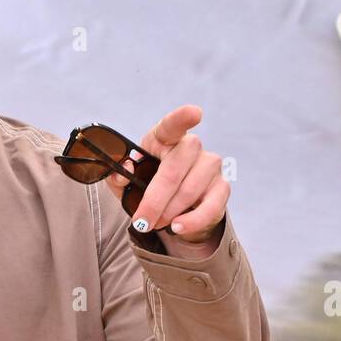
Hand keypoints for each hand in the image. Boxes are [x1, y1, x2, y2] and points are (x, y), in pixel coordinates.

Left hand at [103, 105, 228, 245]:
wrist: (171, 209)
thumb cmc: (147, 187)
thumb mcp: (126, 183)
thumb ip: (118, 176)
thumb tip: (122, 171)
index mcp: (163, 138)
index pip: (173, 125)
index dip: (183, 118)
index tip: (195, 113)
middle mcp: (191, 146)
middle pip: (174, 171)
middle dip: (154, 201)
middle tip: (141, 222)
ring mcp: (209, 165)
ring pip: (189, 191)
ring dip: (169, 213)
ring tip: (156, 223)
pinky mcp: (221, 187)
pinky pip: (209, 207)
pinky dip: (191, 221)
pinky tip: (178, 226)